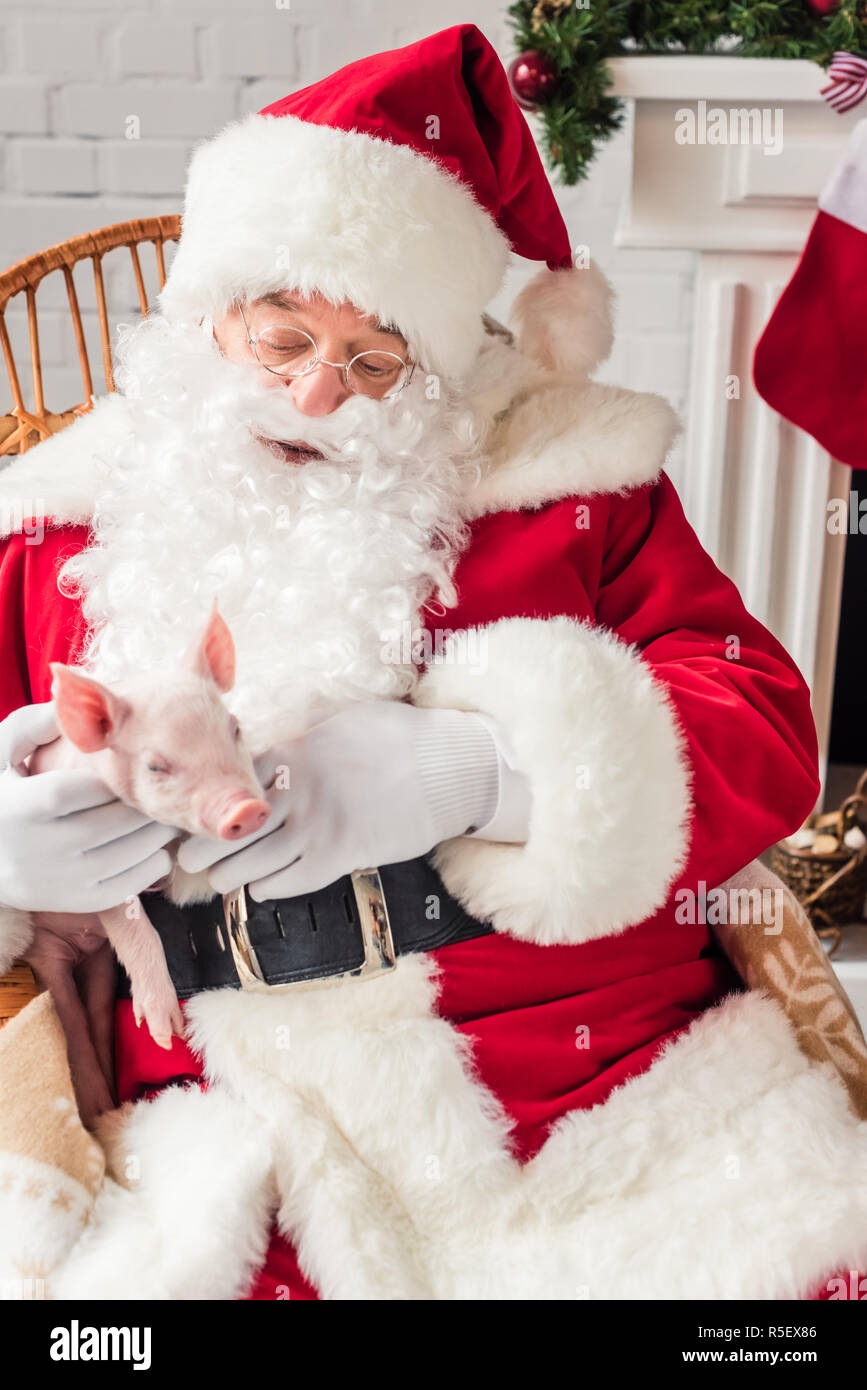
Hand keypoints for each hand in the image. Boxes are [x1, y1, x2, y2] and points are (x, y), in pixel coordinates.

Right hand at [0, 702, 177, 912]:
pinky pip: (128, 885)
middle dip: (146, 802)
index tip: (132, 764)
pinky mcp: (74, 902)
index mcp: (21, 808)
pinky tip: (152, 844)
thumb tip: (74, 698)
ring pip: (128, 854)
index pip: (82, 789)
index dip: (113, 777)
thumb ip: (34, 724)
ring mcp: (59, 881)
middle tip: (168, 785)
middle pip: (114, 823)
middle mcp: (40, 850)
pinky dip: (151, 863)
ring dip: (156, 831)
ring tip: (166, 811)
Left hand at [177, 701, 501, 899]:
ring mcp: (319, 825)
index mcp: (295, 751)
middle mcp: (299, 790)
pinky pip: (290, 881)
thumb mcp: (340, 722)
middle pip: (232, 827)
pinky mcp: (342, 855)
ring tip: (217, 878)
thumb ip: (300, 737)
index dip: (207, 800)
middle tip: (186, 857)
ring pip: (253, 862)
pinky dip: (269, 887)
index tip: (191, 811)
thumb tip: (267, 744)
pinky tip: (260, 887)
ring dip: (229, 874)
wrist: (449, 767)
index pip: (231, 780)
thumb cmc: (400, 738)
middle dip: (203, 845)